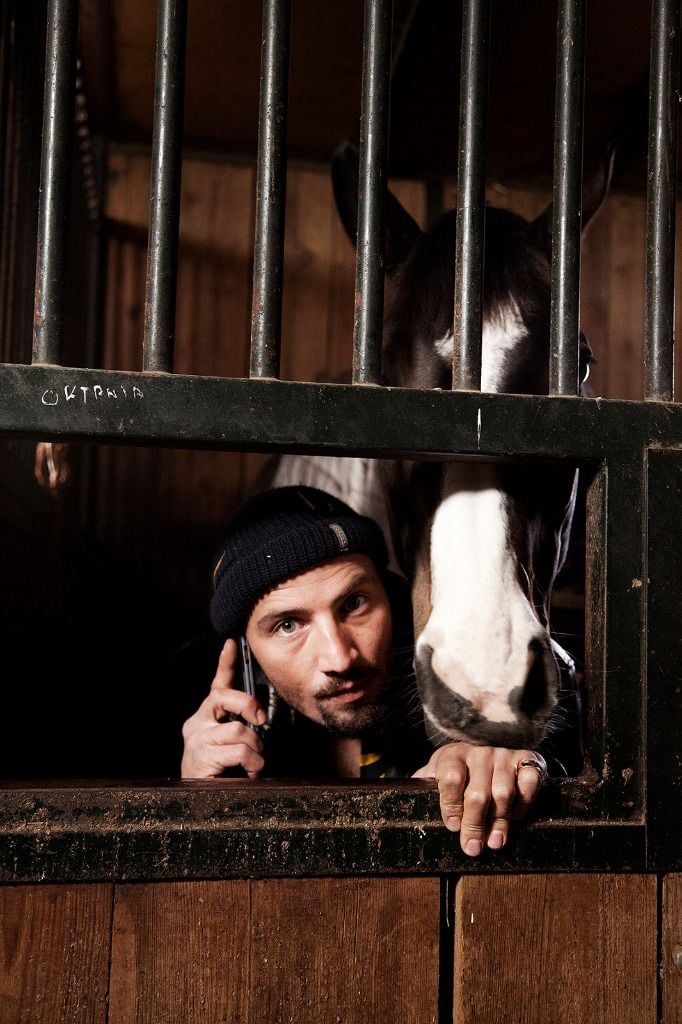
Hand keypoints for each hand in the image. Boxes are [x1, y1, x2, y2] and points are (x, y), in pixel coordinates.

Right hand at [181, 639, 266, 778]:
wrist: (198, 804)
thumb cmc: (221, 772)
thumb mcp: (233, 744)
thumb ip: (242, 727)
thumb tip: (260, 716)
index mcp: (206, 718)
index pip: (217, 685)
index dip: (225, 663)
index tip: (232, 643)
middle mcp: (197, 724)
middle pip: (224, 697)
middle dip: (248, 705)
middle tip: (261, 720)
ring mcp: (197, 740)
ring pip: (238, 730)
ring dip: (255, 747)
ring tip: (254, 761)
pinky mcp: (201, 757)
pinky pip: (239, 750)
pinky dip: (253, 762)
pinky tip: (250, 772)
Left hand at [412, 743, 545, 856]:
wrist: (492, 738)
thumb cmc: (460, 765)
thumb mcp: (438, 769)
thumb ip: (425, 783)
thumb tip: (403, 799)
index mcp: (453, 755)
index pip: (450, 778)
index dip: (450, 804)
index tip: (451, 826)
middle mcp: (479, 752)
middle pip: (477, 793)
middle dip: (474, 824)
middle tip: (472, 847)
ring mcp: (504, 754)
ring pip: (503, 792)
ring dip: (499, 821)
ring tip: (495, 842)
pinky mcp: (528, 759)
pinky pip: (528, 782)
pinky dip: (524, 803)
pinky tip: (516, 817)